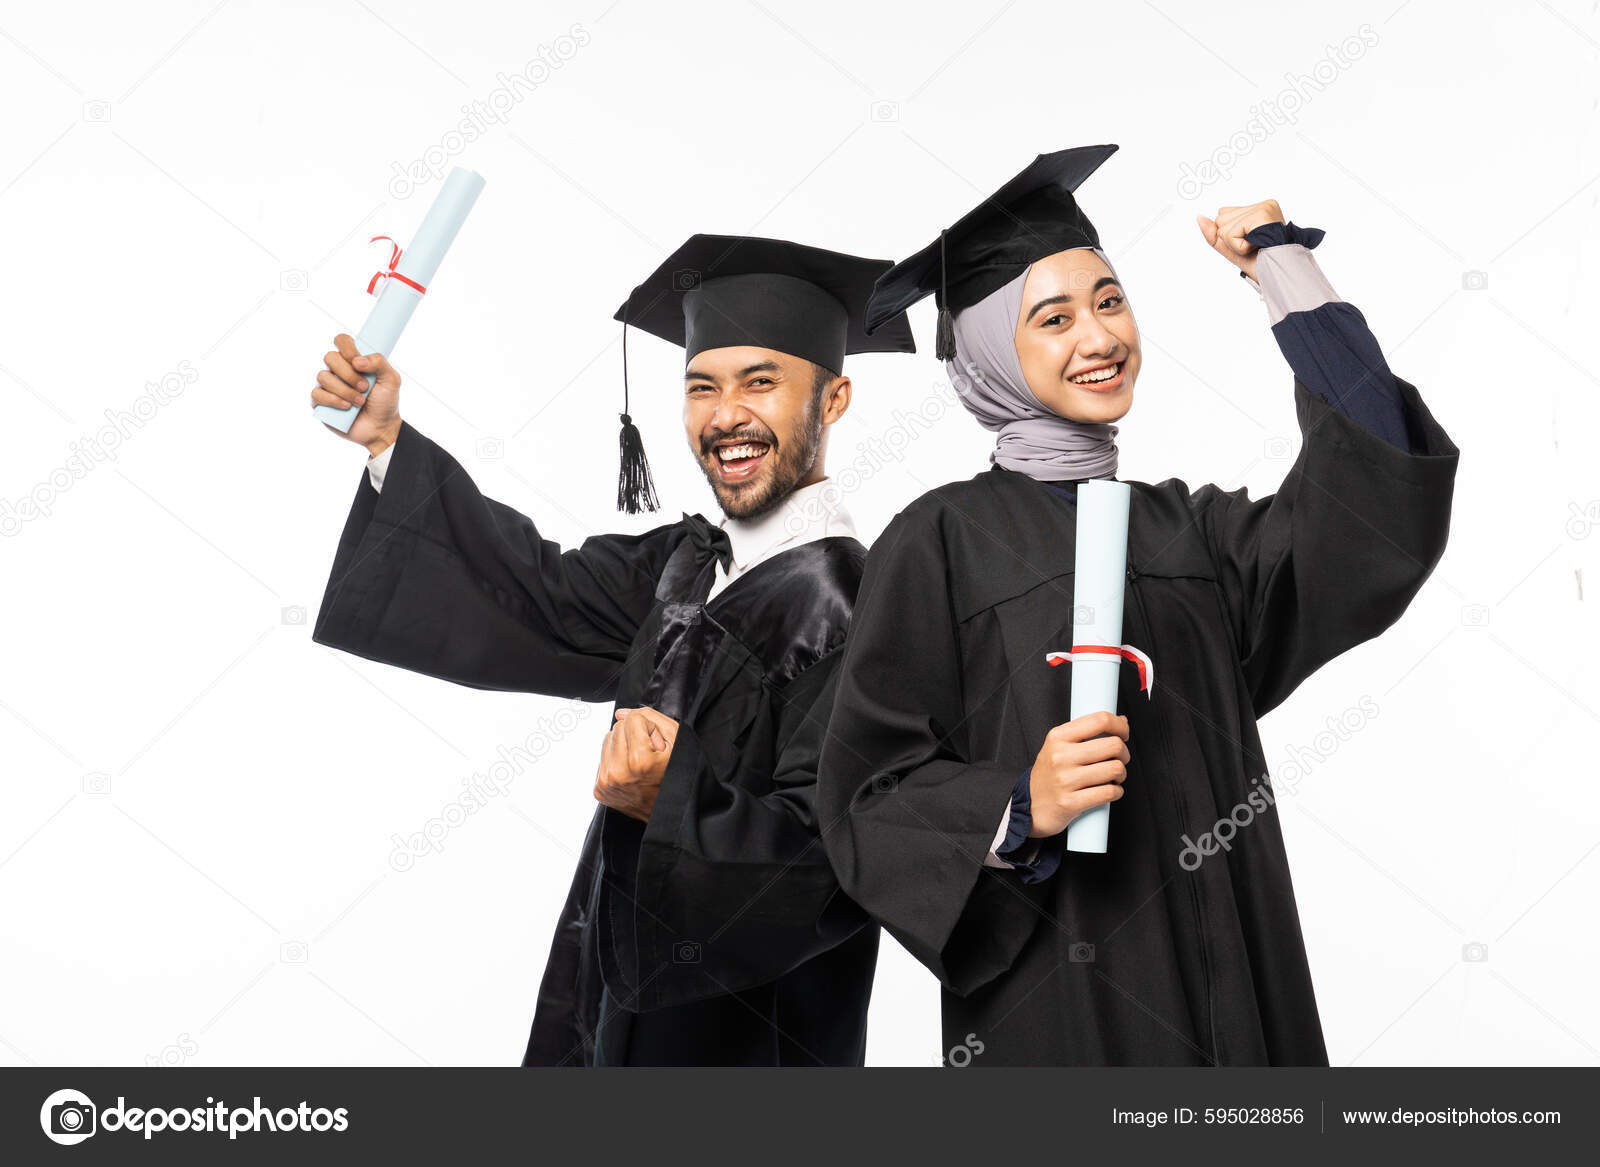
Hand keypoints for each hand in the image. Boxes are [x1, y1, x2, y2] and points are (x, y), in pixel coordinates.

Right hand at [310, 333, 402, 455]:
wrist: (381, 428)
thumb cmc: (386, 402)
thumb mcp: (391, 380)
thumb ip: (380, 362)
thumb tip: (357, 361)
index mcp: (354, 360)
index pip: (342, 341)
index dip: (347, 348)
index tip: (359, 363)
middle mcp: (338, 370)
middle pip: (330, 357)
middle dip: (348, 374)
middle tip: (365, 387)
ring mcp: (328, 385)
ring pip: (323, 376)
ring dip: (344, 390)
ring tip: (360, 402)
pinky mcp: (321, 402)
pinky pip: (316, 394)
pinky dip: (333, 400)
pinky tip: (346, 407)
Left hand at [593, 706, 678, 821]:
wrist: (671, 814)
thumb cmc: (678, 776)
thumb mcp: (677, 740)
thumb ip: (651, 717)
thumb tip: (621, 713)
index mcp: (638, 760)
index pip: (632, 719)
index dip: (650, 729)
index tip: (658, 747)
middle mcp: (618, 773)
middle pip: (617, 728)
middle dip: (634, 736)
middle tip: (650, 756)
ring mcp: (607, 784)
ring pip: (607, 740)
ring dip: (623, 747)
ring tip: (639, 765)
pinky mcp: (600, 790)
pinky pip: (603, 758)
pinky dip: (616, 761)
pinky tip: (631, 773)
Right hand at [1026, 711, 1130, 837]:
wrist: (1031, 805)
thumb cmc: (1049, 774)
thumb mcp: (1058, 746)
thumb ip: (1086, 732)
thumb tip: (1121, 721)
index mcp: (1058, 737)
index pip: (1099, 720)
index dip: (1119, 726)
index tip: (1123, 734)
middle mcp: (1060, 756)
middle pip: (1113, 745)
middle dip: (1123, 754)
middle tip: (1118, 759)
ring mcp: (1065, 780)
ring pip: (1115, 769)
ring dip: (1121, 774)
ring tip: (1112, 777)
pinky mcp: (1071, 802)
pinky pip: (1109, 792)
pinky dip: (1116, 792)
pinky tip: (1110, 790)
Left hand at [1195, 199, 1283, 280]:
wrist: (1278, 276)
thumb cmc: (1261, 263)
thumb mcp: (1231, 248)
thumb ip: (1214, 233)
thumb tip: (1199, 217)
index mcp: (1259, 209)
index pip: (1224, 215)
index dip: (1230, 236)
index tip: (1251, 244)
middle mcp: (1262, 205)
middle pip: (1221, 219)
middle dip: (1231, 239)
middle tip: (1253, 246)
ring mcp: (1263, 208)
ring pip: (1223, 226)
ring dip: (1236, 244)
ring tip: (1256, 247)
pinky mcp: (1261, 215)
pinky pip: (1231, 233)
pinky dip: (1239, 246)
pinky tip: (1256, 245)